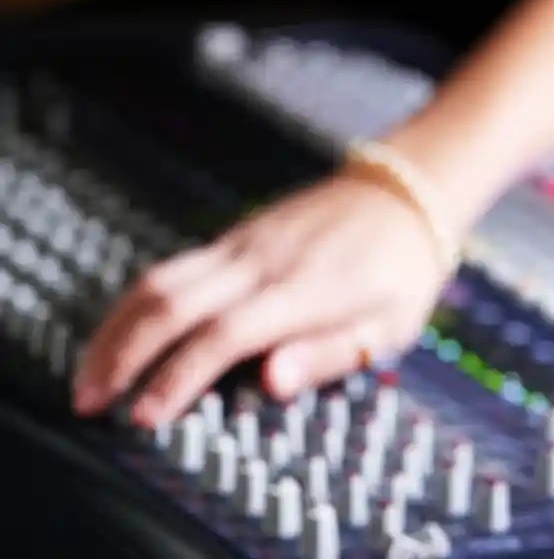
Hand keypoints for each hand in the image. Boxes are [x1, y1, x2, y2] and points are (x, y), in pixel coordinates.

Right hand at [72, 173, 450, 425]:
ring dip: (116, 326)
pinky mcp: (237, 236)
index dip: (177, 378)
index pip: (223, 335)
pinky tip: (122, 333)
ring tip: (89, 374)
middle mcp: (263, 263)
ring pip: (160, 279)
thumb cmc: (402, 272)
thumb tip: (271, 385)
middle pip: (171, 302)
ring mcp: (244, 244)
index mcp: (304, 292)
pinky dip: (137, 302)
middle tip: (88, 401)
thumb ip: (328, 355)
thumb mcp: (389, 327)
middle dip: (120, 355)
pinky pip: (174, 267)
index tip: (143, 418)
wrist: (405, 196)